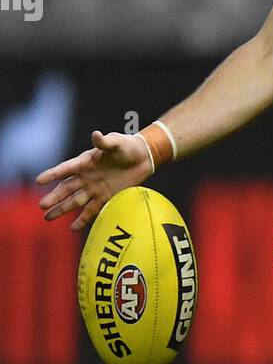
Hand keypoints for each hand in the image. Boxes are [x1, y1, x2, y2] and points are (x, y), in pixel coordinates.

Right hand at [35, 130, 152, 231]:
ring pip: (75, 201)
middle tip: (42, 205)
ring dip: (62, 209)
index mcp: (85, 162)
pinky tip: (72, 228)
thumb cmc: (126, 146)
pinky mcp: (105, 198)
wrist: (143, 157)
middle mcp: (86, 177)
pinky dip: (83, 219)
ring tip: (48, 217)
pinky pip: (91, 210)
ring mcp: (95, 188)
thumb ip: (105, 142)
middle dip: (54, 197)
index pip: (66, 169)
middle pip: (67, 189)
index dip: (53, 174)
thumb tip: (95, 135)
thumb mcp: (116, 142)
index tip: (39, 181)